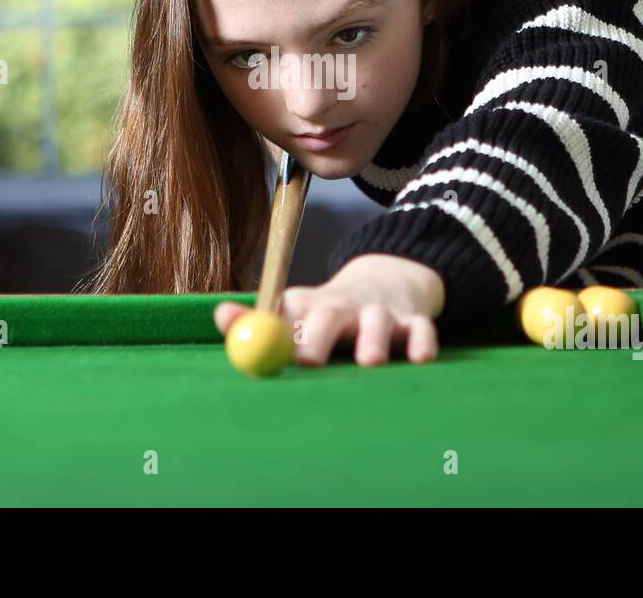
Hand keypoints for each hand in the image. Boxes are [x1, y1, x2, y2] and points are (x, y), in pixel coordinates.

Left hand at [214, 254, 445, 366]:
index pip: (288, 313)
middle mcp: (344, 306)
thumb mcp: (296, 311)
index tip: (262, 342)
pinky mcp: (415, 322)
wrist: (386, 281)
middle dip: (319, 337)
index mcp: (311, 305)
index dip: (274, 327)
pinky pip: (422, 331)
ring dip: (373, 340)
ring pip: (378, 323)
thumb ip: (260, 319)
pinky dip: (422, 344)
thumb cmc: (331, 311)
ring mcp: (381, 313)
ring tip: (370, 361)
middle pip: (329, 316)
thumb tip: (221, 315)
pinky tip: (420, 359)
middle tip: (309, 361)